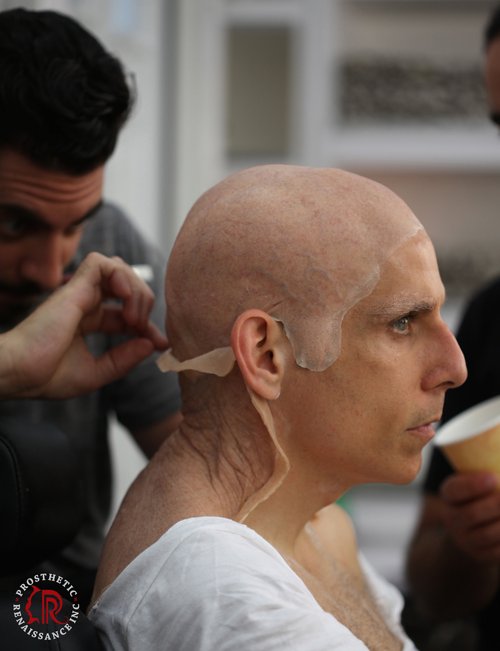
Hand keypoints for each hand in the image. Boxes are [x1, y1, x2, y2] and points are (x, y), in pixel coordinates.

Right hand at [0, 252, 167, 398]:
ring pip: (119, 269)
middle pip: (127, 286)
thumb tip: (150, 344)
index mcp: (88, 322)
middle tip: (142, 328)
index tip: (162, 343)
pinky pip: (102, 263)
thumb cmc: (46, 376)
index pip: (127, 313)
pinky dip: (120, 275)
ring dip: (136, 290)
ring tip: (133, 318)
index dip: (148, 326)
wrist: (17, 373)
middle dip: (145, 303)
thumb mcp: (96, 373)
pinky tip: (123, 299)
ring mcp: (79, 294)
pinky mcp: (73, 288)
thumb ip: (124, 359)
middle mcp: (85, 304)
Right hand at [440, 471, 499, 561]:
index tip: (493, 477)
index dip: (473, 485)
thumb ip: (491, 478)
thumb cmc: (480, 496)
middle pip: (472, 513)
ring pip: (487, 534)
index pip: (456, 490)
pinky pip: (497, 551)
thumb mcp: (477, 483)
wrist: (470, 529)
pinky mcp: (480, 555)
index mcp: (449, 494)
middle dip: (496, 504)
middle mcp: (451, 518)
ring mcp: (464, 539)